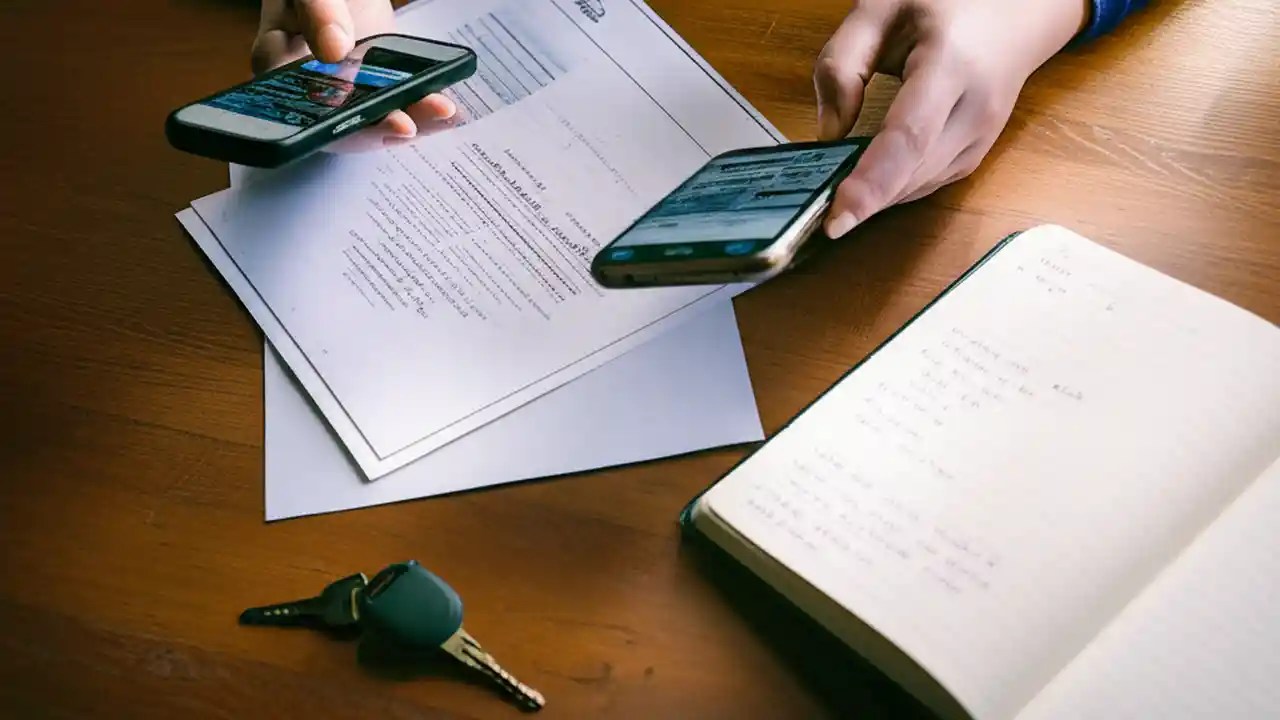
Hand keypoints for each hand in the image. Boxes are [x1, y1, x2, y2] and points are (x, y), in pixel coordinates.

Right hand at [252, 0, 458, 148]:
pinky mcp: (373, 89)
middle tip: (407, 125)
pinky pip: (395, 106)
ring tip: (440, 111)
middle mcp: (309, 92)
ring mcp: (345, 93)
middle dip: (377, 128)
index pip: (299, 111)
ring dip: (409, 121)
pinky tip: (446, 108)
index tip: (353, 122)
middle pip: (341, 127)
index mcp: (277, 68)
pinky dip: (420, 109)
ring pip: (374, 121)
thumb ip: (315, 11)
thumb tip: (333, 51)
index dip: (331, 126)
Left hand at [815, 0, 1090, 237]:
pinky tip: (868, 186)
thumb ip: (842, 63)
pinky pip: (926, 184)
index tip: (838, 222)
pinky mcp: (975, 155)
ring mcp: (981, 138)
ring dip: (876, 198)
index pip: (908, 138)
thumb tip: (829, 133)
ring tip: (840, 198)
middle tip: (818, 214)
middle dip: (863, 200)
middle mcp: (974, 110)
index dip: (871, 185)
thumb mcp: (880, 8)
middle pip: (912, 173)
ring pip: (917, 186)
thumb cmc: (948, 2)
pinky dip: (893, 190)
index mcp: (950, 65)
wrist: (1017, 12)